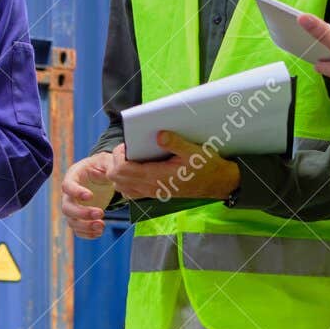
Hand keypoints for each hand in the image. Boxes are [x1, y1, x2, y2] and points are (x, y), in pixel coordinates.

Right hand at [61, 153, 115, 239]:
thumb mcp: (106, 161)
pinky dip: (87, 234)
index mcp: (73, 176)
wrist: (99, 174)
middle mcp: (69, 194)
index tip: (90, 196)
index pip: (67, 185)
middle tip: (101, 213)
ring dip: (85, 226)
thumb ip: (109, 165)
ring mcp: (72, 207)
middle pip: (67, 207)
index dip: (76, 192)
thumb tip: (114, 175)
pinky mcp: (78, 217)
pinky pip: (77, 230)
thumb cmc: (101, 166)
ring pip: (71, 221)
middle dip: (82, 213)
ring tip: (102, 226)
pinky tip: (99, 232)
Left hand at [107, 133, 240, 203]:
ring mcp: (151, 192)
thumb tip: (159, 134)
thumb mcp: (194, 152)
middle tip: (125, 149)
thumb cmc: (206, 167)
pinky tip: (134, 170)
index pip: (122, 170)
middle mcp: (150, 187)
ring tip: (127, 158)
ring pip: (121, 187)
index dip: (117, 156)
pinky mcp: (154, 193)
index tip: (126, 145)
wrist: (216, 183)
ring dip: (118, 173)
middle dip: (113, 162)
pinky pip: (131, 192)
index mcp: (156, 176)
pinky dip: (125, 182)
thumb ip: (175, 143)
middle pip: (116, 179)